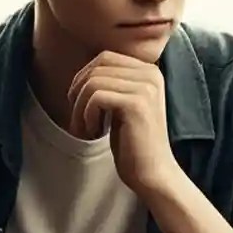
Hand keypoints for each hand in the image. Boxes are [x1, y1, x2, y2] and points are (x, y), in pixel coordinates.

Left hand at [67, 51, 180, 194]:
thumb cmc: (133, 143)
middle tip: (79, 118)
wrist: (153, 174)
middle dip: (79, 91)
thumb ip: (111, 84)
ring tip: (86, 129)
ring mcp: (145, 88)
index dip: (84, 78)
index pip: (105, 58)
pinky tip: (95, 133)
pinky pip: (96, 97)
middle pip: (97, 66)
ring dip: (80, 108)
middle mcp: (151, 74)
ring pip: (93, 82)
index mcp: (149, 71)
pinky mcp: (136, 104)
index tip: (81, 106)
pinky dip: (86, 116)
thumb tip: (80, 73)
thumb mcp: (121, 105)